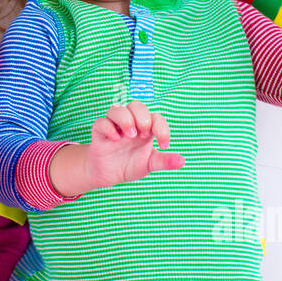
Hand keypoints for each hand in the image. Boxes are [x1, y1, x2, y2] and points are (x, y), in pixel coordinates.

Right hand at [51, 101, 183, 195]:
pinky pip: (101, 122)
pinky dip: (109, 128)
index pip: (156, 117)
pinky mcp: (99, 132)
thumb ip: (164, 161)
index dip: (163, 128)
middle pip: (136, 105)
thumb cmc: (130, 164)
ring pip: (117, 109)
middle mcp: (130, 123)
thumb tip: (182, 161)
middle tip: (144, 135)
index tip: (163, 145)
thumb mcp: (149, 164)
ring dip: (126, 119)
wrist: (108, 175)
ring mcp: (114, 126)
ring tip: (130, 135)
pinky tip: (115, 139)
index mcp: (145, 128)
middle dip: (142, 117)